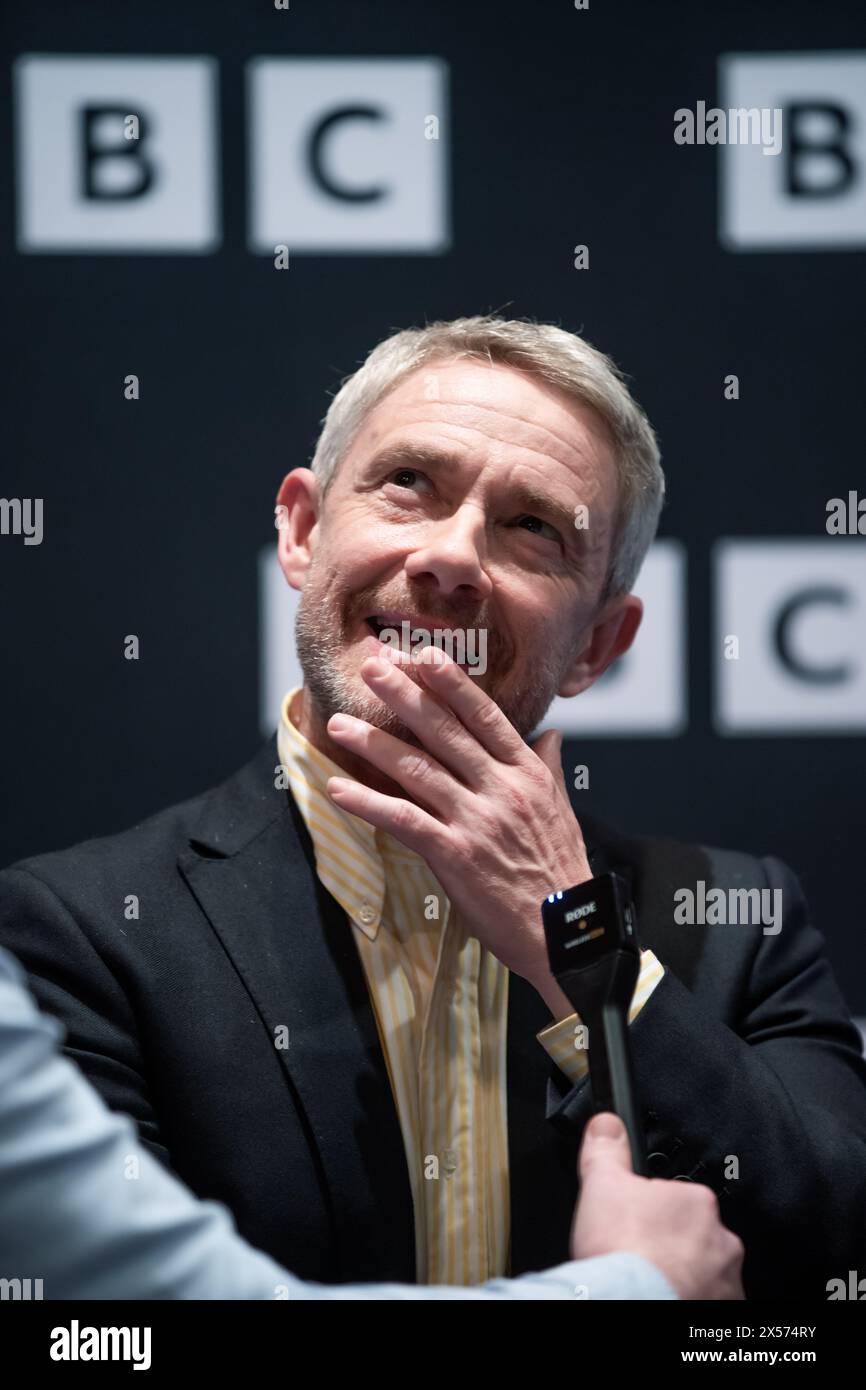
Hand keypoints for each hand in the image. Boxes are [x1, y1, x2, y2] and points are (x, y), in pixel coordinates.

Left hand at [324, 645, 589, 1010]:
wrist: (567, 932)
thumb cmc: (561, 872)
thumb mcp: (562, 810)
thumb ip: (548, 767)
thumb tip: (552, 733)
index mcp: (527, 773)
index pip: (485, 716)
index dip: (451, 683)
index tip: (424, 654)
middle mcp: (502, 789)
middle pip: (445, 732)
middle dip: (404, 695)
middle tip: (371, 667)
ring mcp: (477, 820)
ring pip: (418, 769)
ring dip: (374, 744)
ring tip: (341, 724)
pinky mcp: (455, 855)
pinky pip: (403, 821)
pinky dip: (367, 803)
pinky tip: (338, 790)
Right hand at [572, 1113, 744, 1299]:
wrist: (629, 1302)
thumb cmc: (621, 1252)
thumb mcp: (601, 1184)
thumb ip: (606, 1149)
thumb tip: (607, 1123)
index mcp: (698, 1202)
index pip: (677, 1201)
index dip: (652, 1214)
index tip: (635, 1228)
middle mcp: (722, 1241)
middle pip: (694, 1238)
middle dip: (672, 1246)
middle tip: (642, 1257)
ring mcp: (727, 1281)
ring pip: (705, 1272)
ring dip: (684, 1276)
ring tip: (651, 1283)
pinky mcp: (725, 1311)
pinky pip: (709, 1300)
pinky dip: (691, 1299)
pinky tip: (665, 1298)